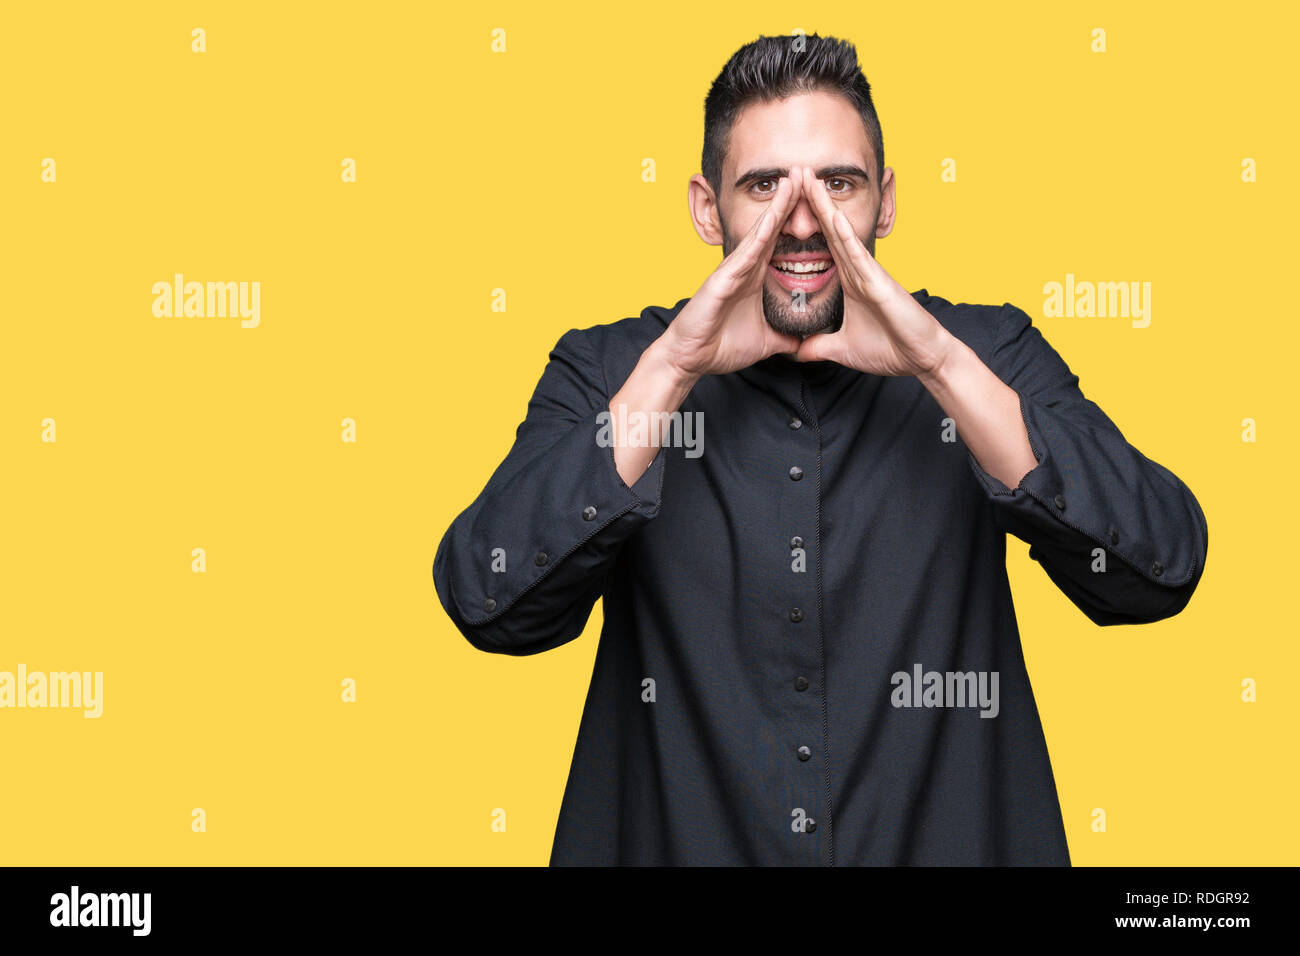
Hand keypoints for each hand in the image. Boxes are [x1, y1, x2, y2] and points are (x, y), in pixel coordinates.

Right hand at [656, 175, 803, 378]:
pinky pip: (747, 252)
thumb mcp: (766, 342)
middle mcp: (745, 268)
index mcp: (756, 279)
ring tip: (793, 180)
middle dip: (789, 201)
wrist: (691, 358)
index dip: (798, 221)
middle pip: (772, 228)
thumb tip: (804, 343)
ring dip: (777, 207)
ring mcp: (734, 270)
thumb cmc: (722, 346)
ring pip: (761, 232)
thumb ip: (785, 337)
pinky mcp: (723, 278)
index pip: (782, 243)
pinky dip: (762, 232)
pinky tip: (775, 215)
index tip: (818, 202)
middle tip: (807, 173)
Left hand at [792, 166, 954, 377]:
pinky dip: (845, 234)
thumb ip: (820, 345)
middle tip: (795, 171)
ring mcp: (869, 273)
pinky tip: (832, 215)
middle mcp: (857, 271)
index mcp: (848, 282)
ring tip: (808, 179)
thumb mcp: (842, 348)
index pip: (822, 245)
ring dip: (824, 205)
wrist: (919, 358)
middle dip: (812, 200)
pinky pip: (858, 254)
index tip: (785, 204)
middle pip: (829, 229)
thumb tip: (797, 351)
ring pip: (842, 233)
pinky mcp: (879, 283)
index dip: (806, 223)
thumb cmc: (888, 349)